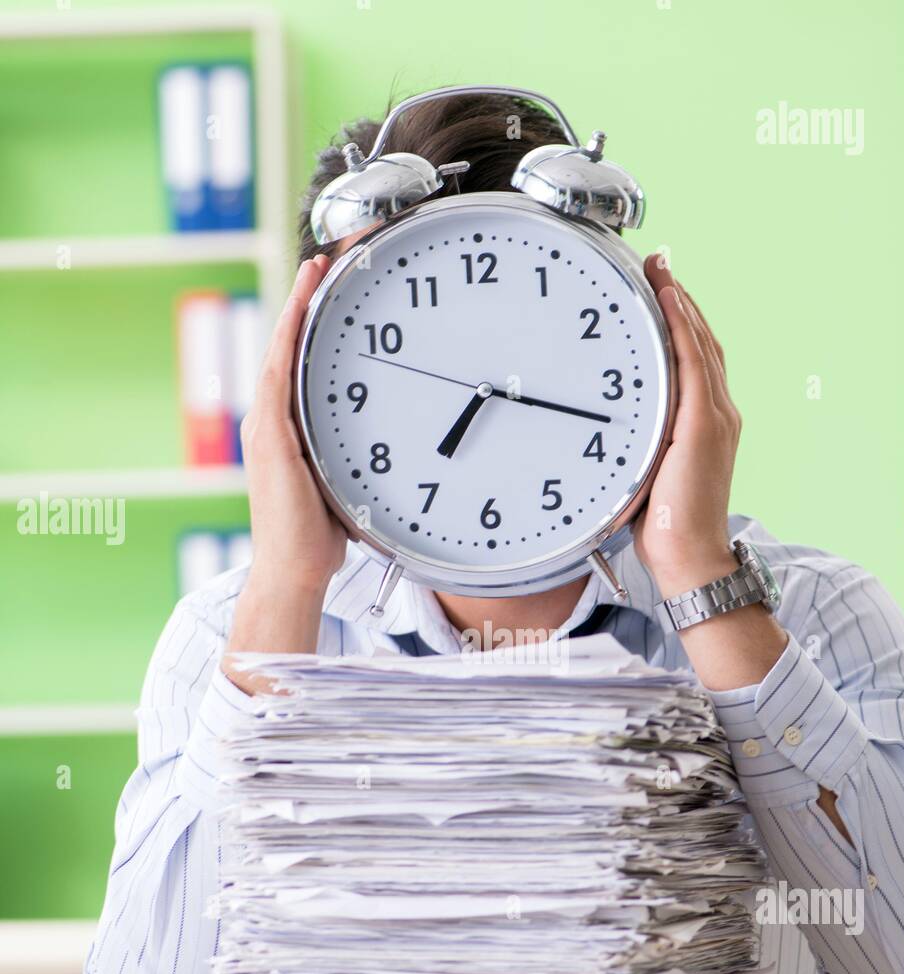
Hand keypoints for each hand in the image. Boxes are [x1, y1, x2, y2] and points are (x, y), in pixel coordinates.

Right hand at [223, 255, 346, 694]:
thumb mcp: (355, 486)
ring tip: (319, 265)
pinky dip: (290, 334)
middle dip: (312, 298)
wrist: (294, 571)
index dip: (321, 320)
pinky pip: (280, 372)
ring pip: (284, 349)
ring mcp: (268, 424)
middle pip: (294, 344)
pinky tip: (303, 304)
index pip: (308, 361)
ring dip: (301, 304)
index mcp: (295, 428)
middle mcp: (276, 420)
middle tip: (335, 257)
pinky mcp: (269, 434)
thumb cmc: (323, 539)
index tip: (344, 285)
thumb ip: (371, 458)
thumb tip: (420, 448)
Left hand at [634, 254, 741, 596]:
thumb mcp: (645, 474)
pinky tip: (666, 300)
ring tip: (658, 268)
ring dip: (679, 301)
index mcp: (708, 424)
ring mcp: (716, 417)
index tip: (660, 288)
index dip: (682, 319)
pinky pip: (694, 363)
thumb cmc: (665, 528)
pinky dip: (682, 327)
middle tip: (656, 263)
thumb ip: (637, 442)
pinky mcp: (703, 426)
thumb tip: (605, 430)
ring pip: (700, 343)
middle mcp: (719, 414)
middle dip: (679, 298)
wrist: (690, 557)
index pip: (698, 358)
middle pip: (703, 340)